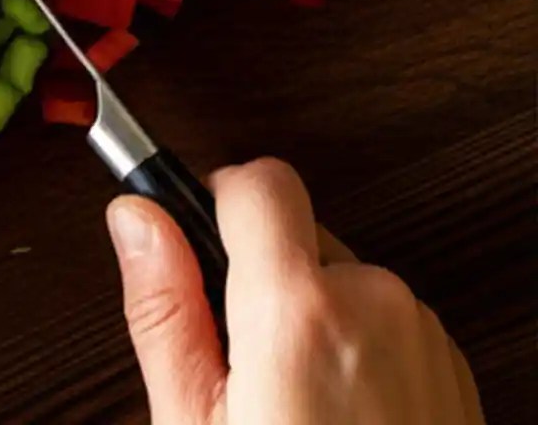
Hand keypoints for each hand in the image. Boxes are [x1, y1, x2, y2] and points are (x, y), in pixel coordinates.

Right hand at [106, 158, 485, 424]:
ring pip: (339, 277)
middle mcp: (373, 304)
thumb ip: (162, 307)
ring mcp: (420, 332)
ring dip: (304, 313)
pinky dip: (349, 343)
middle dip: (254, 276)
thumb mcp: (193, 423)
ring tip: (288, 400)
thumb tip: (135, 221)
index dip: (212, 196)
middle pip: (295, 231)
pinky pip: (380, 316)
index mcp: (298, 311)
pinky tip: (332, 411)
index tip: (190, 230)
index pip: (256, 182)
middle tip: (233, 361)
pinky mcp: (448, 361)